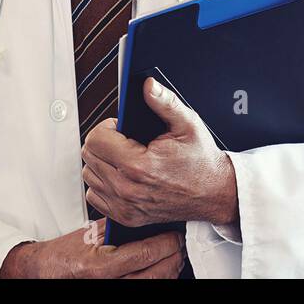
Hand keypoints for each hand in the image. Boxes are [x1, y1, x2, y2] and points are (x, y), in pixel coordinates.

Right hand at [0, 219, 184, 277]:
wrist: (47, 272)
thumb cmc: (65, 253)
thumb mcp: (91, 234)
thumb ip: (119, 227)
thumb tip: (147, 218)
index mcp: (99, 266)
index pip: (144, 255)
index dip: (166, 243)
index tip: (175, 234)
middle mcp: (107, 284)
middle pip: (156, 275)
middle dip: (175, 257)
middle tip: (179, 243)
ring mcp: (111, 290)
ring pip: (155, 285)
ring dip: (171, 269)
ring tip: (174, 255)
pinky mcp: (115, 293)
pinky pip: (146, 288)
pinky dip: (159, 278)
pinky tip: (162, 269)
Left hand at [80, 77, 237, 227]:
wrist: (214, 194)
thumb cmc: (202, 161)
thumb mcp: (188, 124)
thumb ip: (165, 102)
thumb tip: (148, 85)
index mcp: (139, 166)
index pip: (95, 140)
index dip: (106, 126)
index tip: (120, 126)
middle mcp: (128, 189)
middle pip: (89, 156)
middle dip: (103, 141)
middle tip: (124, 139)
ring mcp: (125, 207)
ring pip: (89, 175)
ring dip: (101, 162)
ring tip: (123, 156)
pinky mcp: (125, 218)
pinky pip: (95, 196)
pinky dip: (102, 183)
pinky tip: (121, 174)